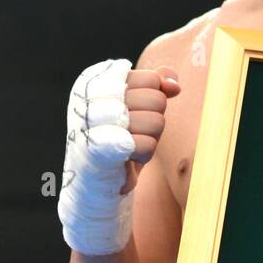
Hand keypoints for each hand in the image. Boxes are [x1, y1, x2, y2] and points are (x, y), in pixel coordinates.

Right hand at [58, 58, 179, 253]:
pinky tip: (127, 159)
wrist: (95, 183)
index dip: (153, 100)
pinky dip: (144, 154)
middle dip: (153, 121)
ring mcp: (91, 121)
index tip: (133, 115)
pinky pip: (146, 144)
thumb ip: (156, 84)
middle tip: (131, 135)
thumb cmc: (119, 139)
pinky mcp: (99, 149)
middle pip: (156, 99)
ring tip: (128, 147)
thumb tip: (174, 85)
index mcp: (94, 80)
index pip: (150, 79)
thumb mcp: (139, 106)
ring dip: (149, 140)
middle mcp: (88, 95)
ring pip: (155, 121)